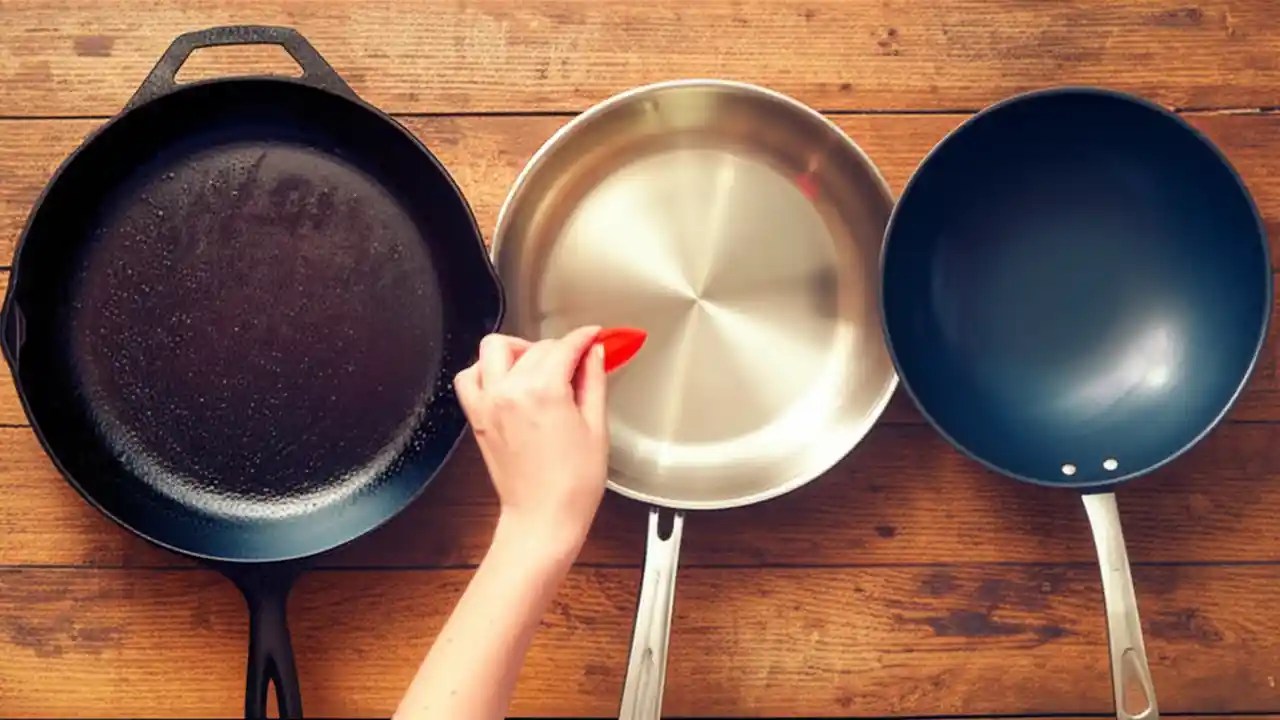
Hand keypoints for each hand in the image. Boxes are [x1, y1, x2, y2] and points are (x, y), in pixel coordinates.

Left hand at [454, 326, 608, 549]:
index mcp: (544, 390)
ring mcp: (489, 402)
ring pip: (494, 349)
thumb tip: (594, 353)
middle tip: (577, 363)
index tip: (594, 336)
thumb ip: (593, 382)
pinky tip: (507, 380)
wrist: (543, 518)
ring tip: (537, 365)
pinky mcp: (478, 417)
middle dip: (559, 349)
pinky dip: (485, 370)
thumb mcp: (596, 427)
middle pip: (535, 347)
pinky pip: (469, 377)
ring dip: (517, 349)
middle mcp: (511, 390)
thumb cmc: (572, 484)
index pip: (566, 346)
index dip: (584, 338)